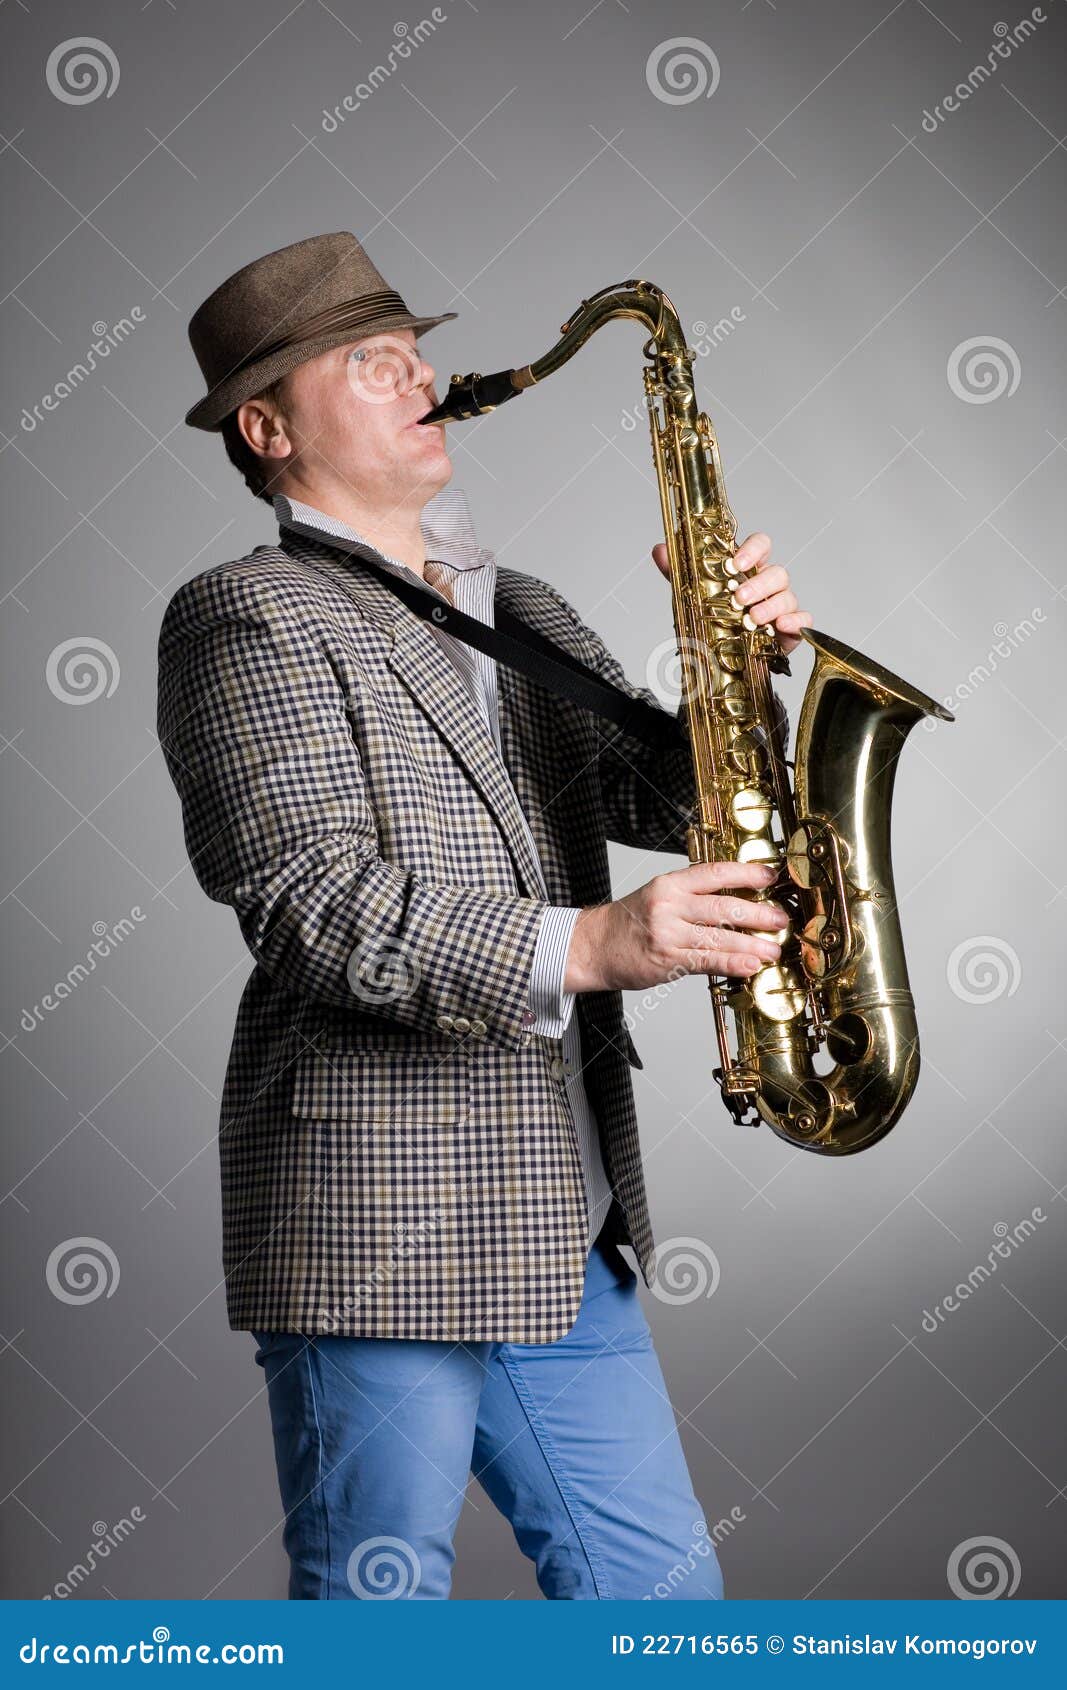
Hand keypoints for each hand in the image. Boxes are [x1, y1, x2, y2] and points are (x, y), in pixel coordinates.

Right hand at [563, 860, 788, 993]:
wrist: (593, 946)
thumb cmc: (629, 922)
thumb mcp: (659, 896)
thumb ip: (694, 897)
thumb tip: (738, 904)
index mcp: (670, 884)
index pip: (715, 873)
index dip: (747, 874)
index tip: (771, 876)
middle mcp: (669, 905)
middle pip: (723, 907)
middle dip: (758, 914)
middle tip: (780, 920)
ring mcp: (667, 933)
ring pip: (719, 937)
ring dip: (752, 945)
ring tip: (773, 950)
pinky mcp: (667, 960)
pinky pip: (706, 961)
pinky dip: (732, 963)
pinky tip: (750, 965)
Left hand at [651, 530, 813, 653]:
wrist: (724, 657)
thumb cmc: (715, 619)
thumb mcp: (692, 594)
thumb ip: (677, 572)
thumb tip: (659, 549)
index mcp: (749, 569)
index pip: (761, 545)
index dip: (753, 549)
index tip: (735, 563)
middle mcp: (768, 585)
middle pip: (777, 572)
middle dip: (758, 584)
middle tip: (738, 598)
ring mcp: (781, 606)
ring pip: (788, 596)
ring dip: (771, 606)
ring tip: (751, 619)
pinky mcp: (790, 628)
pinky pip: (803, 619)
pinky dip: (795, 622)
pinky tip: (781, 627)